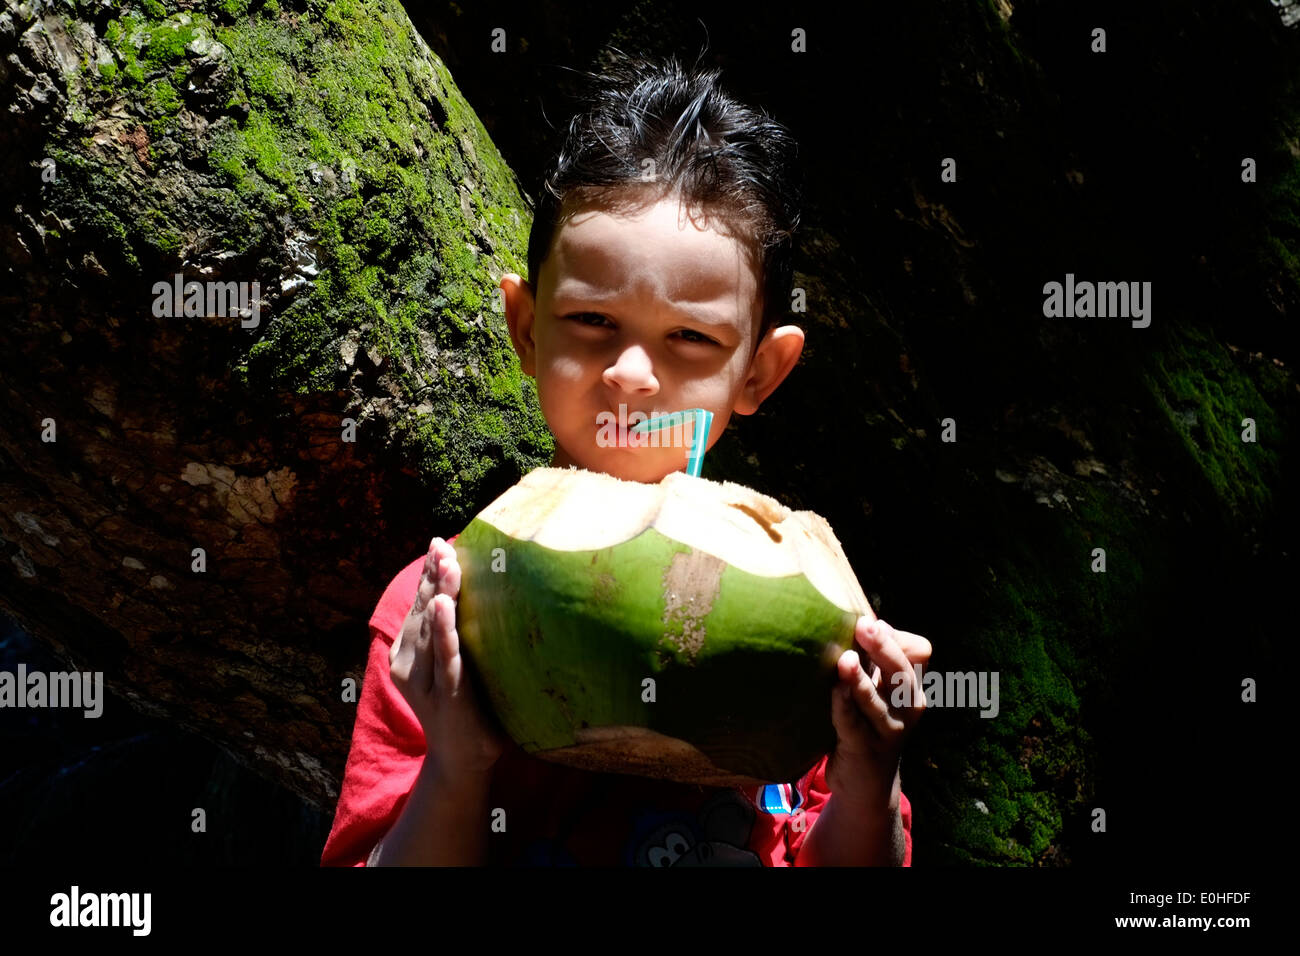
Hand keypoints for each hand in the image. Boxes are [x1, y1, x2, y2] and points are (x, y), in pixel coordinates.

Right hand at [389, 537, 507, 776]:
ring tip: (446, 565)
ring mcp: (425, 682)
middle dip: (433, 577)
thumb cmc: (466, 704)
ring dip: (440, 594)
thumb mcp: (457, 661)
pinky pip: (447, 659)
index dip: (428, 574)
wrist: (463, 759)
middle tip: (442, 544)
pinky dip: (445, 632)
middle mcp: (409, 664)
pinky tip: (446, 608)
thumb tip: (475, 588)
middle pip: (423, 612)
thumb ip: (458, 630)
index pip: (421, 604)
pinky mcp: (447, 697)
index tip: (439, 543)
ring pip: (431, 631)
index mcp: (409, 652)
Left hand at [826, 616, 931, 799]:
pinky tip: (834, 690)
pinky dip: (843, 706)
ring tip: (846, 660)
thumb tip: (868, 620)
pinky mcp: (865, 748)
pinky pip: (853, 723)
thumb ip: (874, 660)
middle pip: (900, 672)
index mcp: (911, 688)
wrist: (865, 784)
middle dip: (882, 647)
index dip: (894, 637)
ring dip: (860, 680)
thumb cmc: (867, 725)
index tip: (871, 621)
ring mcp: (888, 730)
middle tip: (864, 624)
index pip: (915, 653)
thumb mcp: (878, 691)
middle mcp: (907, 708)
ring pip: (877, 700)